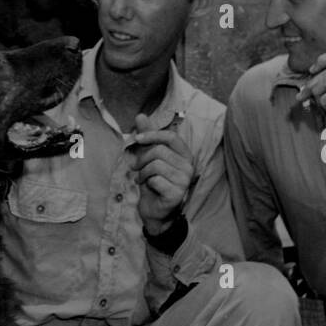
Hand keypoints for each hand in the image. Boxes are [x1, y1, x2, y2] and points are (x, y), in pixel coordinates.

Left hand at [127, 117, 194, 231]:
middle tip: (137, 167)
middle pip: (159, 151)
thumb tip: (140, 115)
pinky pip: (155, 180)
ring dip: (143, 172)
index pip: (170, 136)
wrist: (154, 210)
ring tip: (142, 178)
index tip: (136, 139)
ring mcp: (184, 180)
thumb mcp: (149, 157)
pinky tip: (149, 188)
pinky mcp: (177, 193)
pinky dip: (147, 183)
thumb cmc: (153, 182)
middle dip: (142, 159)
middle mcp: (188, 166)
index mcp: (184, 154)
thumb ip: (147, 137)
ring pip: (155, 165)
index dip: (152, 135)